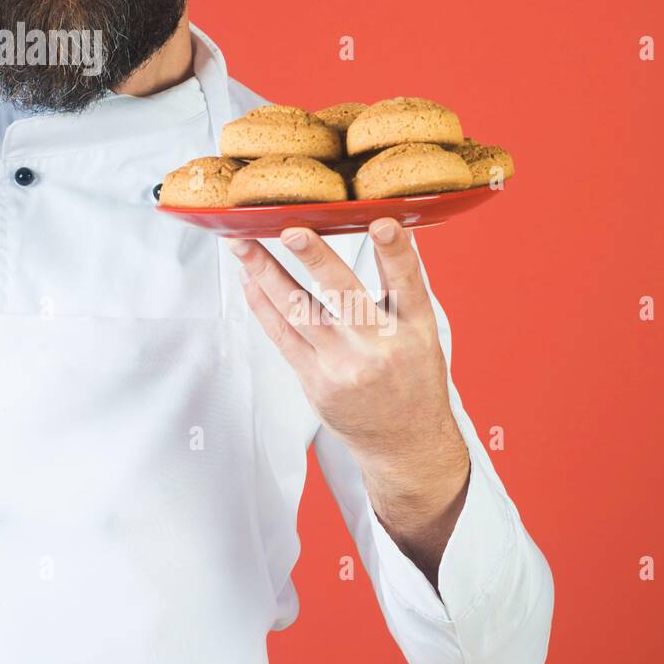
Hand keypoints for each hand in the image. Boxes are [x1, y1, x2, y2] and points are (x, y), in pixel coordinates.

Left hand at [232, 218, 468, 489]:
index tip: (382, 222)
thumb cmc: (412, 375)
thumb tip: (389, 224)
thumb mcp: (422, 330)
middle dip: (316, 259)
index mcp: (415, 329)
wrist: (404, 442)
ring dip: (266, 274)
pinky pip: (281, 336)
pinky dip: (261, 305)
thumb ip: (403, 283)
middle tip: (291, 230)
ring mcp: (344, 366)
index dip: (396, 251)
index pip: (408, 282)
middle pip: (345, 295)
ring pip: (299, 311)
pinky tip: (248, 279)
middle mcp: (380, 347)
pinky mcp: (315, 380)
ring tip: (241, 244)